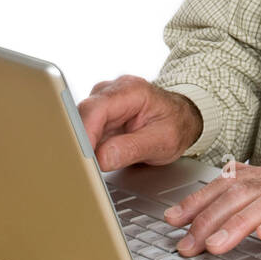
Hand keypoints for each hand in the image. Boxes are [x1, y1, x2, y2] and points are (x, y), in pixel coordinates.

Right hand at [77, 74, 202, 171]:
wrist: (182, 117)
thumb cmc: (176, 124)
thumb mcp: (162, 142)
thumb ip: (131, 149)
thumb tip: (101, 158)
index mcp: (131, 90)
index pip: (96, 109)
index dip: (84, 134)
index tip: (83, 157)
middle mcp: (112, 90)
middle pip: (82, 114)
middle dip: (81, 142)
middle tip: (86, 169)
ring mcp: (103, 100)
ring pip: (79, 122)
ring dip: (84, 145)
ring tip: (94, 165)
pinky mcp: (98, 112)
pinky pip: (84, 128)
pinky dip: (87, 145)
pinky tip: (96, 158)